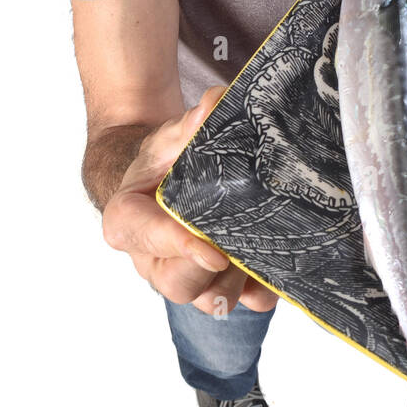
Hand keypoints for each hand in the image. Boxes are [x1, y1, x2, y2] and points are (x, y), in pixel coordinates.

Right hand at [102, 85, 278, 314]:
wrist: (169, 181)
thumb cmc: (164, 163)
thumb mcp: (169, 137)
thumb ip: (190, 123)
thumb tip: (214, 105)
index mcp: (128, 221)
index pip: (142, 236)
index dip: (176, 246)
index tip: (212, 252)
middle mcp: (153, 259)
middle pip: (176, 283)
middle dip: (211, 272)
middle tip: (236, 251)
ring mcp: (186, 276)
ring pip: (209, 300)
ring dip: (239, 281)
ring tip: (260, 251)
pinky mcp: (219, 284)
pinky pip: (242, 301)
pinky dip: (262, 290)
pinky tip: (277, 269)